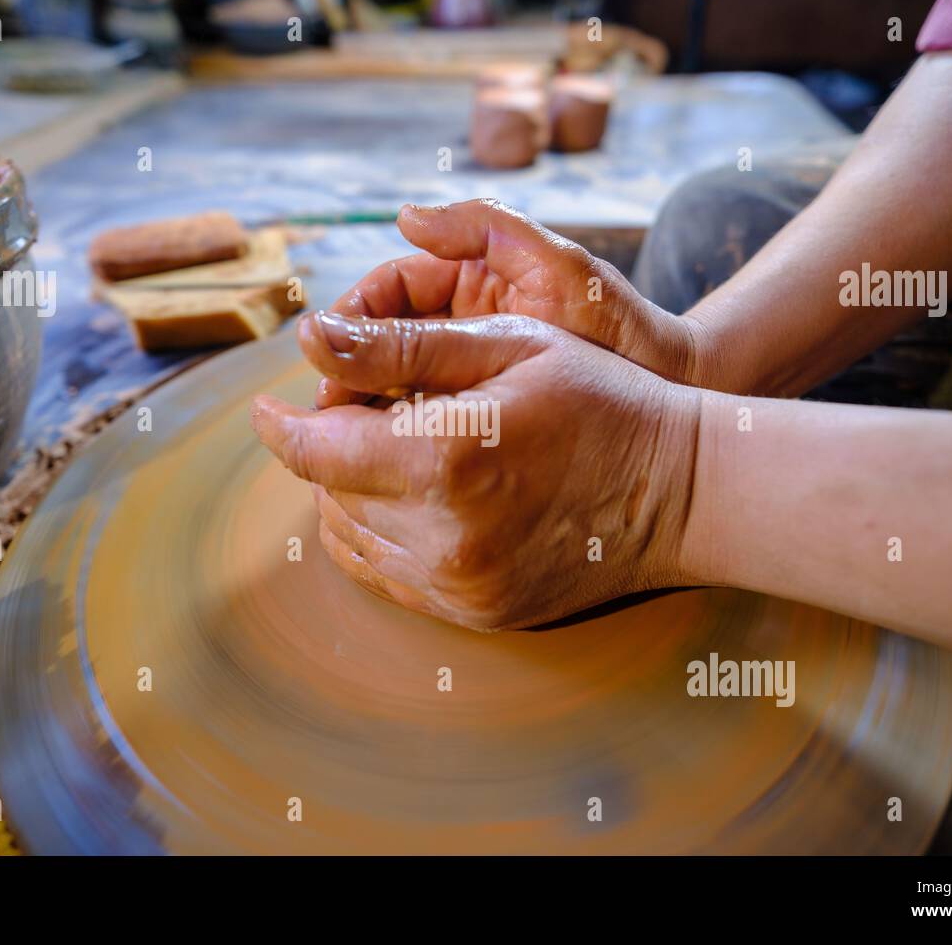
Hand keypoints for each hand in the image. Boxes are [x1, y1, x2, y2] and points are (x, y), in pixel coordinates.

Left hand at [252, 311, 703, 630]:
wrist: (681, 492)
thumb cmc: (599, 399)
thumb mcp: (504, 348)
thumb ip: (398, 347)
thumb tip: (309, 337)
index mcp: (444, 458)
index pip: (316, 450)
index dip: (282, 425)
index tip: (270, 407)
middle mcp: (442, 536)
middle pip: (329, 494)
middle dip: (329, 449)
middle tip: (365, 410)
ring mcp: (460, 585)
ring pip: (353, 539)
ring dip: (350, 494)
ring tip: (392, 452)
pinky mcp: (476, 613)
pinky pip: (391, 576)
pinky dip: (380, 536)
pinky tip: (411, 499)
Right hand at [314, 199, 702, 407]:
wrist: (672, 394)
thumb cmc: (620, 324)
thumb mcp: (558, 268)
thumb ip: (488, 228)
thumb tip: (405, 215)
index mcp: (472, 282)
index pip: (389, 290)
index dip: (354, 316)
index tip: (331, 346)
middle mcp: (463, 327)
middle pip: (383, 342)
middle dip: (351, 368)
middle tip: (331, 405)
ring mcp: (472, 377)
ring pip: (397, 389)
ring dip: (368, 410)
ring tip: (349, 437)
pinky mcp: (484, 421)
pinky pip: (426, 426)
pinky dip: (403, 440)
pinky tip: (390, 461)